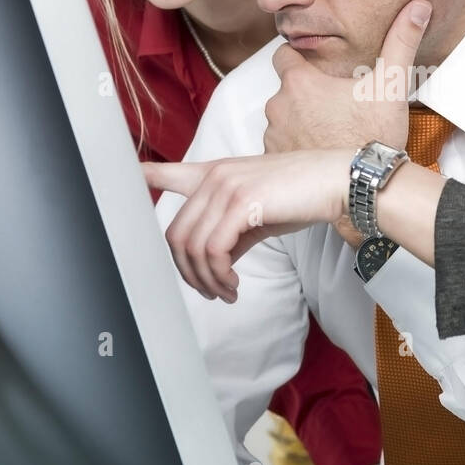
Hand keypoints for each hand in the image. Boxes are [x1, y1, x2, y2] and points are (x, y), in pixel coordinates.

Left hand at [143, 149, 351, 300]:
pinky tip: (233, 285)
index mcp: (215, 174)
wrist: (335, 182)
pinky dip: (219, 276)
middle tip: (211, 291)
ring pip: (192, 247)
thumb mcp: (257, 213)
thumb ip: (230, 233)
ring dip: (206, 280)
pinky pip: (214, 250)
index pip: (169, 173)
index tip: (130, 180)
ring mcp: (226, 187)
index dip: (145, 178)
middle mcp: (214, 176)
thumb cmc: (302, 196)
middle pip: (176, 234)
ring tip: (227, 292)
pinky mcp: (241, 203)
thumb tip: (214, 266)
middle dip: (188, 273)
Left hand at [263, 0, 431, 153]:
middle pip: (284, 90)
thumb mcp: (390, 85)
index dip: (297, 58)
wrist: (362, 184)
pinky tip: (317, 152)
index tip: (315, 68)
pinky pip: (279, 148)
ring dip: (297, 123)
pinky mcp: (274, 161)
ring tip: (327, 132)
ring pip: (280, 119)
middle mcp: (279, 106)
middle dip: (302, 95)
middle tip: (331, 106)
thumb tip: (418, 7)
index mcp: (301, 82)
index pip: (282, 55)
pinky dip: (293, 148)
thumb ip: (401, 42)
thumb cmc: (373, 137)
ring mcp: (274, 136)